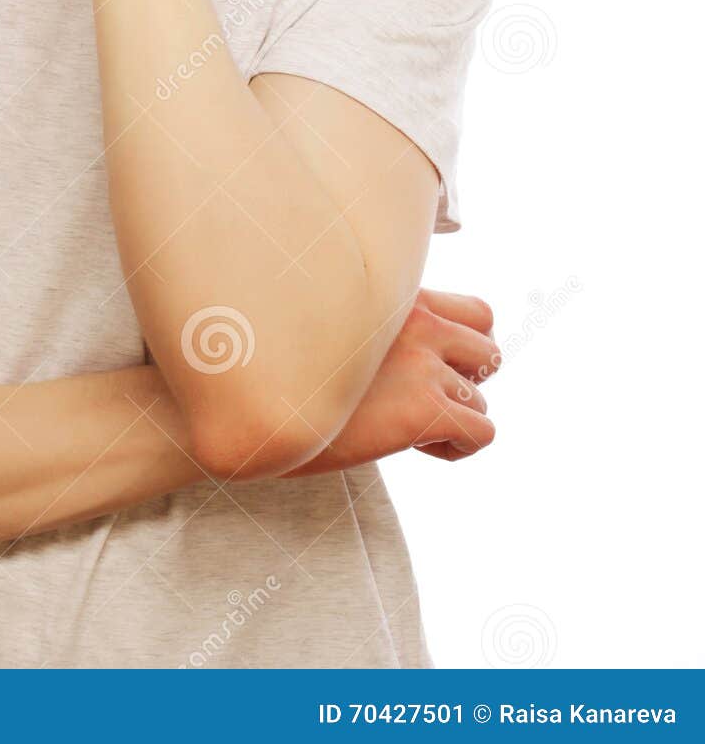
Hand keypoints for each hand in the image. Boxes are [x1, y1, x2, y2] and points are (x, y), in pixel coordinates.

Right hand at [292, 288, 501, 474]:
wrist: (253, 407)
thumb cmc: (280, 372)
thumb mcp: (334, 327)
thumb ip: (378, 326)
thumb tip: (400, 357)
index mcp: (397, 296)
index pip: (477, 313)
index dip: (463, 347)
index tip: (427, 369)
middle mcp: (418, 321)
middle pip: (490, 351)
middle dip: (466, 381)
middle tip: (425, 398)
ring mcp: (424, 363)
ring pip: (481, 398)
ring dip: (453, 417)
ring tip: (409, 427)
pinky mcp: (425, 408)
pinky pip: (481, 432)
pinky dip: (458, 446)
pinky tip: (416, 447)